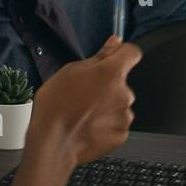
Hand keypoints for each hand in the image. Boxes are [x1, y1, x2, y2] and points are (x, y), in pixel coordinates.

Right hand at [26, 35, 142, 166]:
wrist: (53, 142)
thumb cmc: (56, 107)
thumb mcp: (70, 71)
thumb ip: (99, 56)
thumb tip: (114, 42)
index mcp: (111, 73)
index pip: (132, 53)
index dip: (122, 53)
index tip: (114, 57)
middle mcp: (123, 93)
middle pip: (121, 82)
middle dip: (107, 85)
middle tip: (84, 93)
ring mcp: (124, 115)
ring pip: (119, 104)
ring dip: (107, 106)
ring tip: (83, 112)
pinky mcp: (121, 134)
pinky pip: (117, 123)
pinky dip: (106, 124)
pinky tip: (88, 125)